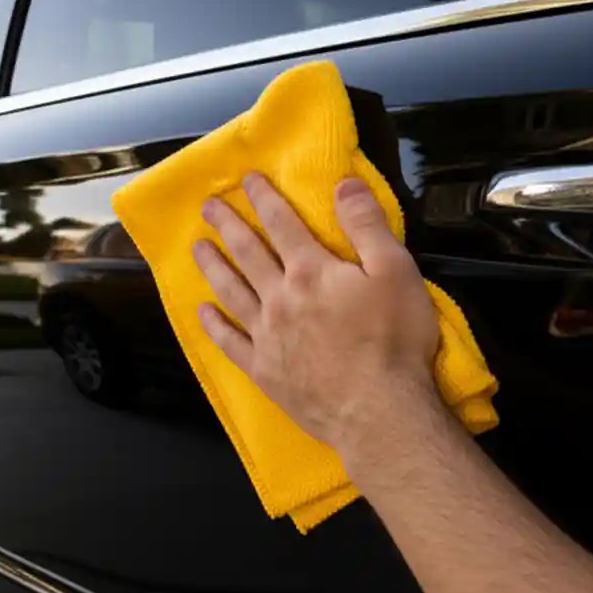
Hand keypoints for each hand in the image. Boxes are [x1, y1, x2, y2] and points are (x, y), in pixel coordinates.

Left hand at [193, 172, 443, 458]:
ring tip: (197, 247)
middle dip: (228, 225)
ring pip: (231, 292)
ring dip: (212, 266)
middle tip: (208, 206)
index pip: (282, 224)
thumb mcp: (396, 271)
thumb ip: (367, 225)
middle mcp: (280, 298)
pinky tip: (202, 312)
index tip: (247, 180)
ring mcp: (267, 336)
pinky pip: (230, 342)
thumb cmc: (393, 341)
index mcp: (311, 271)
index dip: (264, 198)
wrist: (378, 411)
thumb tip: (343, 183)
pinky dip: (213, 325)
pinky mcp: (264, 370)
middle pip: (248, 253)